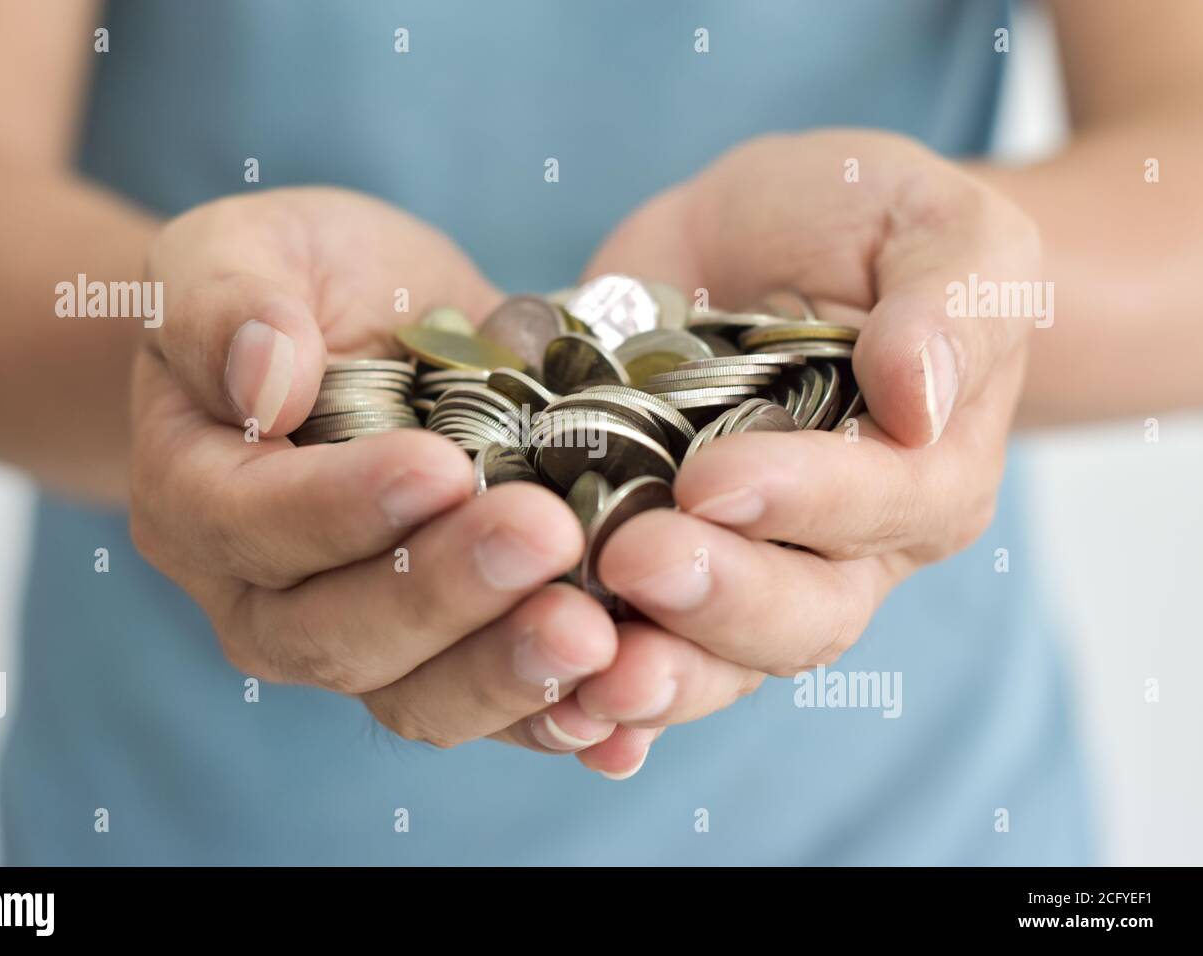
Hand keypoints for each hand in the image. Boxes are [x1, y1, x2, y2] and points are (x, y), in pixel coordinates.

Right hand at [129, 188, 627, 761]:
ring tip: (594, 634)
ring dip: (507, 675)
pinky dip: (558, 721)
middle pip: (340, 634)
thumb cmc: (298, 284)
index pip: (256, 525)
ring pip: (418, 696)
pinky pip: (493, 713)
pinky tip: (623, 717)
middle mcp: (264, 600)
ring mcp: (358, 644)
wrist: (366, 338)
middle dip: (445, 594)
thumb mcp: (245, 248)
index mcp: (198, 499)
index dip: (344, 507)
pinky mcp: (446, 659)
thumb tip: (266, 377)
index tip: (441, 465)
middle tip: (546, 536)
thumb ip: (228, 301)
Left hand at [559, 131, 1036, 774]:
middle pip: (801, 615)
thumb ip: (951, 303)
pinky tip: (559, 717)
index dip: (800, 501)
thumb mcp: (937, 227)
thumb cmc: (863, 224)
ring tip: (590, 676)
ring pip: (720, 658)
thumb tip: (922, 394)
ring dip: (658, 675)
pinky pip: (644, 649)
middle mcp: (846, 549)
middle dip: (716, 599)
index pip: (881, 508)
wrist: (756, 240)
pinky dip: (601, 697)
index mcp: (929, 473)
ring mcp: (748, 570)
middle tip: (631, 562)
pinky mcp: (661, 569)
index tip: (711, 480)